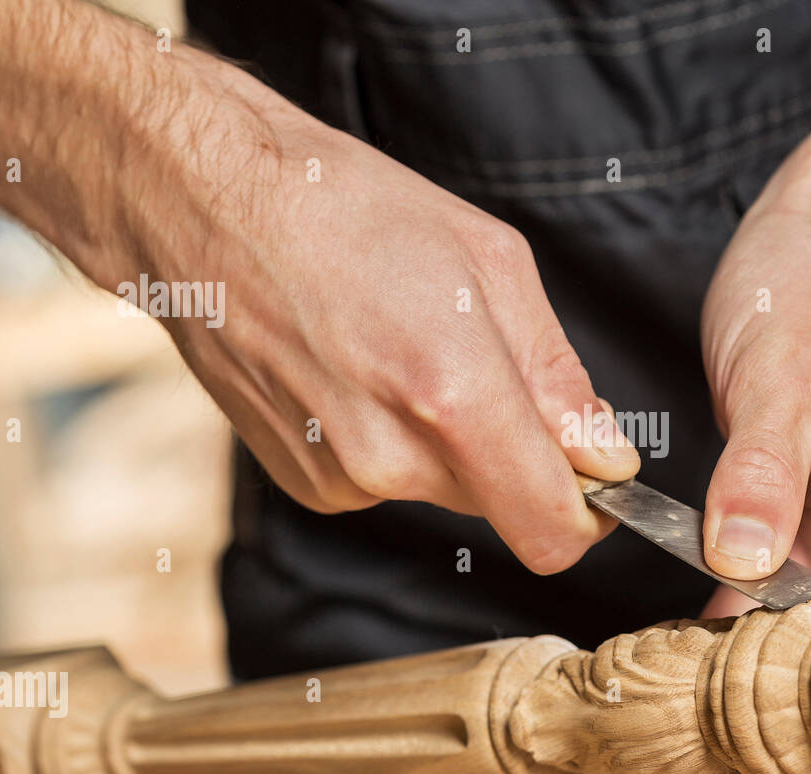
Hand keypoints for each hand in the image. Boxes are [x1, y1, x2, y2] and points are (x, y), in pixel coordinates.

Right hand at [160, 118, 640, 572]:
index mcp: (452, 396)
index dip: (588, 517)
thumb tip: (606, 456)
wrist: (204, 205)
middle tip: (482, 362)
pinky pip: (389, 482)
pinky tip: (360, 372)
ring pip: (446, 489)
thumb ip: (559, 378)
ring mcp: (340, 478)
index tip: (597, 483)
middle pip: (504, 506)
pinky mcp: (305, 482)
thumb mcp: (491, 263)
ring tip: (405, 349)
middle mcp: (392, 458)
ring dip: (452, 439)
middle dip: (517, 453)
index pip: (551, 531)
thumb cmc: (347, 209)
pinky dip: (396, 439)